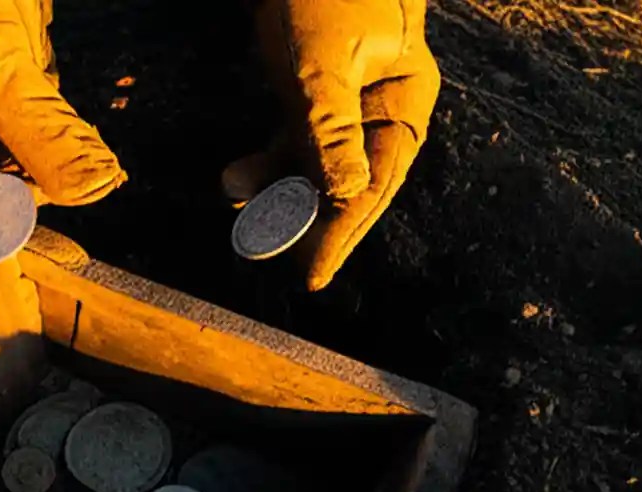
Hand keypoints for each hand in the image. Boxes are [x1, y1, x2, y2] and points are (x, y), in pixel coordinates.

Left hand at [224, 0, 439, 290]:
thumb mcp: (320, 65)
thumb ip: (330, 131)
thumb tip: (345, 197)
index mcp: (405, 98)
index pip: (375, 183)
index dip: (342, 233)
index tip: (311, 276)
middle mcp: (385, 103)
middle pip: (351, 181)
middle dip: (309, 220)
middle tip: (274, 258)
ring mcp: (352, 96)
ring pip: (319, 163)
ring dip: (280, 189)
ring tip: (241, 209)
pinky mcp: (319, 87)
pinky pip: (299, 138)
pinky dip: (269, 158)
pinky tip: (236, 177)